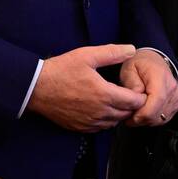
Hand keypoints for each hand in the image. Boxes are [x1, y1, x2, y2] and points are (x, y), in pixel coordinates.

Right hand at [26, 44, 147, 132]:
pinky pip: (101, 128)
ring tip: (117, 101)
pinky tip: (102, 109)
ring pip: (115, 122)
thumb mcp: (87, 55)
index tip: (138, 88)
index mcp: (104, 94)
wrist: (36, 88)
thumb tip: (131, 49)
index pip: (135, 102)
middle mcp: (99, 112)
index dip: (141, 95)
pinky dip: (106, 120)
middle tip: (130, 94)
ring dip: (119, 113)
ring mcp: (90, 122)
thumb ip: (112, 53)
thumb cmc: (60, 70)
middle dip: (132, 105)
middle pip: (127, 114)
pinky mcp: (80, 127)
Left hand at [118, 50, 177, 126]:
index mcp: (160, 77)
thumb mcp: (129, 68)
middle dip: (141, 119)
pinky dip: (152, 119)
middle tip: (128, 115)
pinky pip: (164, 119)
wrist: (153, 61)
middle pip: (158, 113)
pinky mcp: (177, 104)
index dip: (143, 113)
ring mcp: (176, 97)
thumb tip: (136, 100)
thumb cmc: (140, 65)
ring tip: (135, 112)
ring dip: (146, 120)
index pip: (157, 100)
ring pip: (161, 119)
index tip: (131, 116)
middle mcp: (171, 88)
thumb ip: (132, 84)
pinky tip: (144, 112)